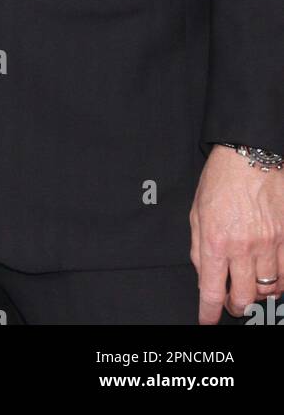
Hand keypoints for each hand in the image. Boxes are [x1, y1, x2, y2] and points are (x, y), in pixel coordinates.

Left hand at [190, 144, 283, 322]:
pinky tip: (271, 278)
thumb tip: (204, 275)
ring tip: (250, 287)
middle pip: (243, 298)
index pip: (212, 291)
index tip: (206, 320)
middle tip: (231, 303)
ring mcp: (269, 243)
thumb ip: (198, 247)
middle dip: (234, 307)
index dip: (208, 312)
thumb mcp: (197, 211)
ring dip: (257, 295)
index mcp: (215, 240)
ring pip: (267, 290)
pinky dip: (279, 283)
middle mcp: (243, 246)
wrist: (249, 153)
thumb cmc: (220, 179)